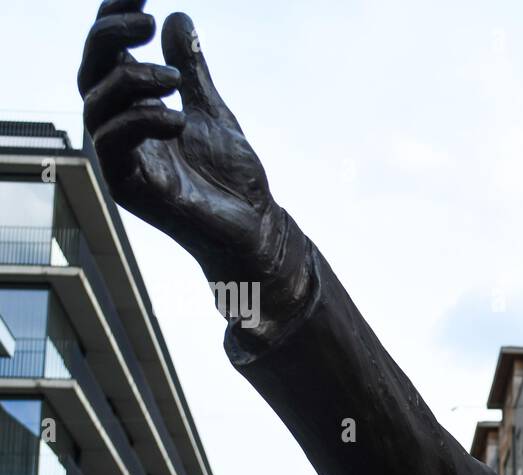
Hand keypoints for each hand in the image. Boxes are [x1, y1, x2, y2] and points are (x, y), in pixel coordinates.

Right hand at [77, 1, 277, 280]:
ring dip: (133, 80)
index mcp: (135, 109)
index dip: (114, 19)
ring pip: (95, 104)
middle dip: (109, 38)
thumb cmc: (231, 177)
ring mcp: (120, 158)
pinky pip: (112, 144)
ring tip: (175, 79)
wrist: (254, 227)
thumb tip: (177, 17)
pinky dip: (141, 122)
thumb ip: (193, 69)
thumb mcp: (212, 110)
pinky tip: (179, 119)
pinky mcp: (128, 187)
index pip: (110, 55)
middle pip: (90, 72)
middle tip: (144, 20)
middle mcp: (119, 129)